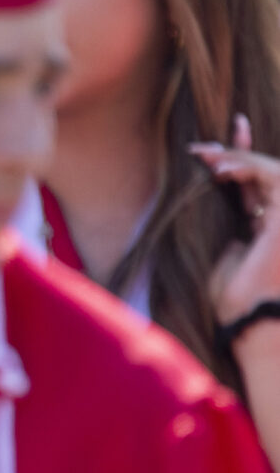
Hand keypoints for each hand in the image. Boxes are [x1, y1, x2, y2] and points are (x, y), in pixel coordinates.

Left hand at [192, 114, 279, 326]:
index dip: (240, 160)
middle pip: (267, 173)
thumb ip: (229, 228)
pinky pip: (273, 178)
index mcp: (271, 229)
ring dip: (238, 158)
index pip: (258, 185)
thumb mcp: (225, 255)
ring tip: (205, 158)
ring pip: (273, 171)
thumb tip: (217, 196)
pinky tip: (219, 171)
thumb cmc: (234, 301)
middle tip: (200, 148)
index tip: (210, 148)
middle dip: (238, 153)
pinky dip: (247, 168)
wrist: (250, 324)